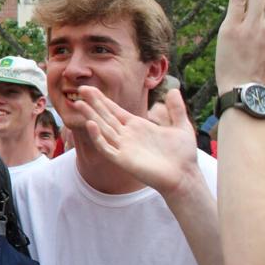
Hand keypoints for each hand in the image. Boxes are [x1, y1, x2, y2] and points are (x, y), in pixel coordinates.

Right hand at [72, 86, 200, 198]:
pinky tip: (91, 124)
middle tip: (80, 89)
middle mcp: (127, 135)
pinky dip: (97, 137)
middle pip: (105, 117)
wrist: (185, 176)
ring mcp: (123, 147)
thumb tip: (175, 90)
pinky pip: (106, 147)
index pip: (114, 110)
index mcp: (137, 126)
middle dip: (93, 104)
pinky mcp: (122, 160)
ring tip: (79, 103)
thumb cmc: (183, 155)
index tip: (90, 88)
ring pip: (102, 129)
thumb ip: (176, 109)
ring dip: (90, 116)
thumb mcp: (182, 126)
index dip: (102, 100)